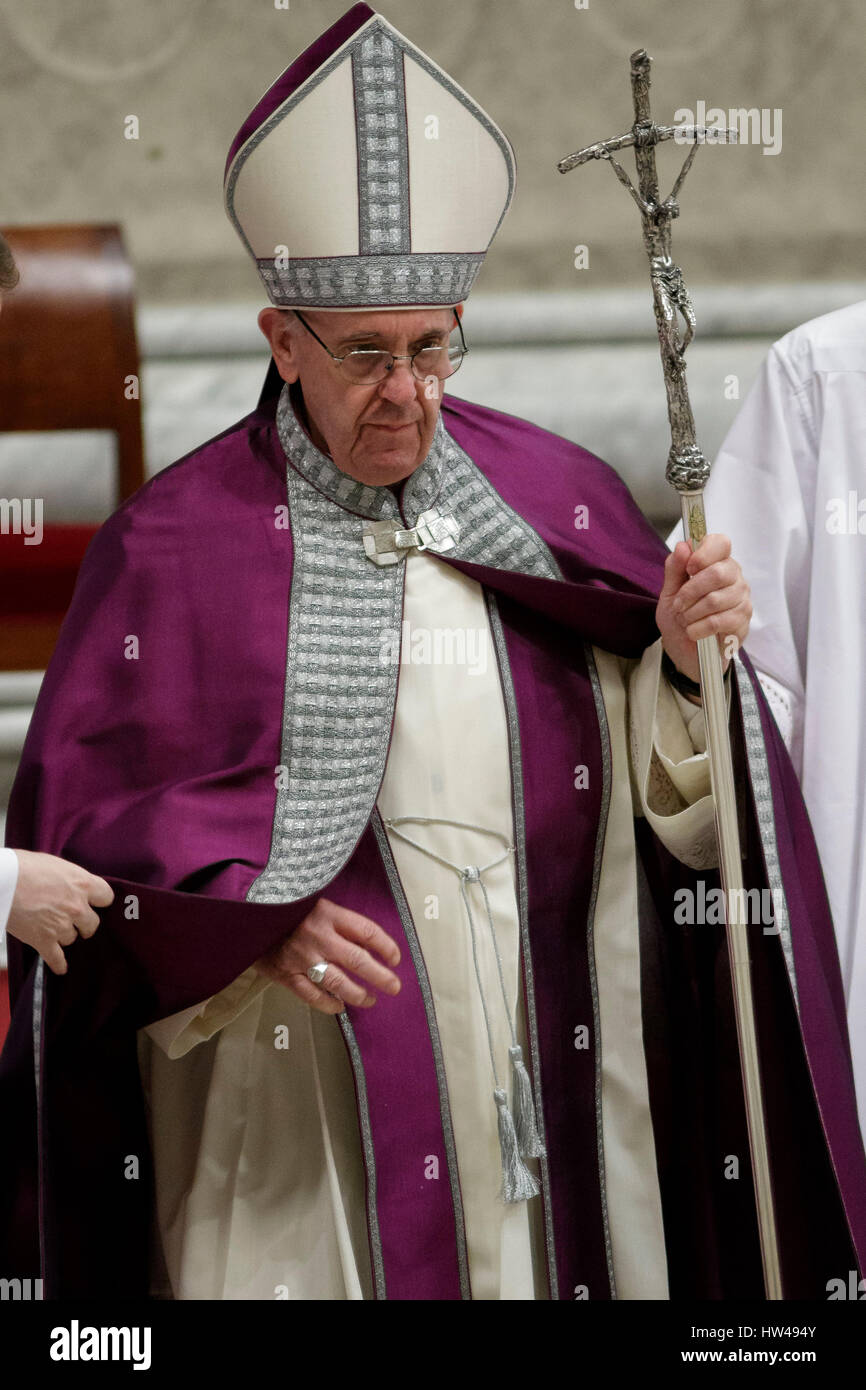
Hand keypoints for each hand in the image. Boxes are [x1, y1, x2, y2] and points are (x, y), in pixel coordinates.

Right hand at [6, 850, 113, 975]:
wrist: (2, 880)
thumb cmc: (24, 867)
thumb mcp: (56, 865)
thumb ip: (71, 879)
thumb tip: (73, 885)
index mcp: (82, 883)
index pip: (106, 897)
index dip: (99, 901)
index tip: (94, 903)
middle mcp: (77, 906)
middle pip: (92, 924)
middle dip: (83, 923)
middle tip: (75, 921)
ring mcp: (61, 925)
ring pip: (72, 939)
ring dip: (63, 935)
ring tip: (52, 929)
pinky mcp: (43, 940)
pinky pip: (57, 959)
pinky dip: (58, 964)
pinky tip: (61, 967)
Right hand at [254, 897, 401, 1015]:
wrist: (247, 915)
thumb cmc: (287, 909)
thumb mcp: (314, 902)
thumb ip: (338, 920)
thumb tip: (368, 942)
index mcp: (328, 914)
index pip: (367, 932)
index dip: (386, 947)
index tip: (395, 958)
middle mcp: (318, 936)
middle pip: (358, 960)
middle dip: (381, 977)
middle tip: (394, 987)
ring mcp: (302, 957)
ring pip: (338, 983)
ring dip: (358, 994)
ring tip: (370, 1000)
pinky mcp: (286, 974)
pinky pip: (312, 995)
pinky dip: (329, 1004)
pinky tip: (340, 1006)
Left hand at [656, 534, 751, 684]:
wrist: (686, 651)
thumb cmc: (681, 618)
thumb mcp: (669, 593)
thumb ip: (675, 569)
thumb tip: (683, 546)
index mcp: (717, 563)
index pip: (720, 543)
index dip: (704, 553)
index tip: (689, 567)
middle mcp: (734, 577)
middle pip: (717, 573)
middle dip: (690, 591)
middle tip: (679, 605)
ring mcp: (742, 599)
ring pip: (715, 599)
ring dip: (691, 613)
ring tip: (685, 620)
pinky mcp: (743, 622)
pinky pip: (718, 621)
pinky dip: (698, 628)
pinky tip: (693, 632)